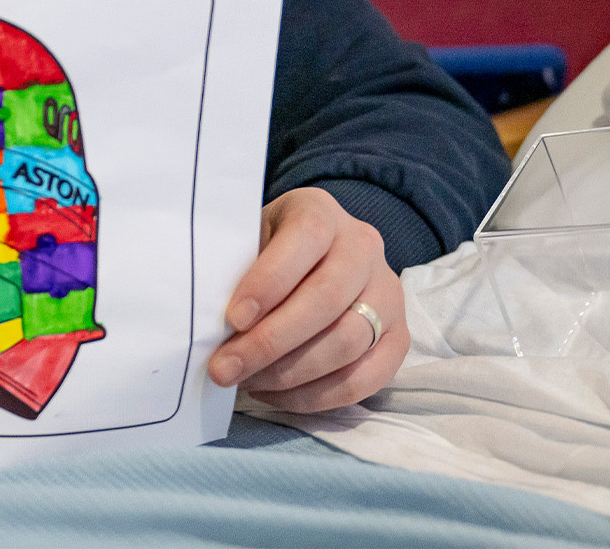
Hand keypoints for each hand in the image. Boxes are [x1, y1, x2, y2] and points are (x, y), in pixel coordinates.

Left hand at [208, 187, 408, 412]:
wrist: (316, 254)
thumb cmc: (267, 248)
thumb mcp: (249, 237)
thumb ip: (237, 268)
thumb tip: (209, 324)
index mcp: (322, 211)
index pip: (305, 238)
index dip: (269, 281)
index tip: (232, 319)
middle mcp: (364, 247)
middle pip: (325, 300)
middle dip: (270, 342)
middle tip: (225, 368)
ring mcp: (388, 293)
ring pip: (347, 343)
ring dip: (289, 374)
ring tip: (246, 382)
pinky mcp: (399, 337)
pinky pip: (364, 380)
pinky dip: (315, 396)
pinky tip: (274, 394)